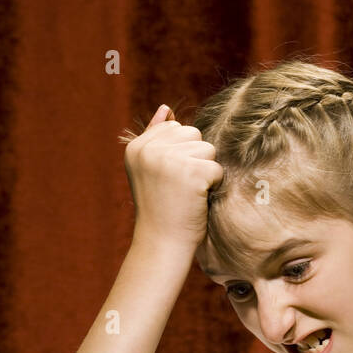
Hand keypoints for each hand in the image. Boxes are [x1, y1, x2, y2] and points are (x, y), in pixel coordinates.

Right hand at [123, 103, 223, 251]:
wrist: (162, 245)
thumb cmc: (161, 211)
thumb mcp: (151, 171)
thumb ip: (156, 138)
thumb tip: (167, 108)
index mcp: (136, 147)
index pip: (174, 128)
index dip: (181, 155)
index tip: (170, 181)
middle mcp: (149, 149)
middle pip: (193, 134)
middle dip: (195, 160)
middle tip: (181, 188)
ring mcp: (168, 159)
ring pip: (207, 148)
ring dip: (205, 173)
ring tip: (189, 194)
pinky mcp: (190, 172)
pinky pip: (216, 167)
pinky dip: (213, 185)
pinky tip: (197, 200)